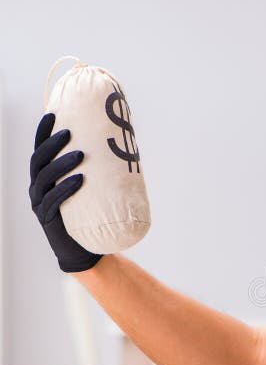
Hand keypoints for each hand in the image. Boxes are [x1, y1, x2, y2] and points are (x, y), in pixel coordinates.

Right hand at [29, 113, 101, 271]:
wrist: (88, 250)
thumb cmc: (94, 214)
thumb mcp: (95, 189)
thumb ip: (102, 170)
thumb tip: (128, 143)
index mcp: (44, 178)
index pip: (39, 151)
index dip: (42, 133)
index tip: (53, 115)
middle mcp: (38, 188)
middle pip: (38, 161)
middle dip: (51, 145)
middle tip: (69, 133)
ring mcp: (40, 204)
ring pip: (45, 179)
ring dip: (61, 164)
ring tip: (80, 154)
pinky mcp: (48, 220)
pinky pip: (54, 201)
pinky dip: (65, 188)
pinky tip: (79, 180)